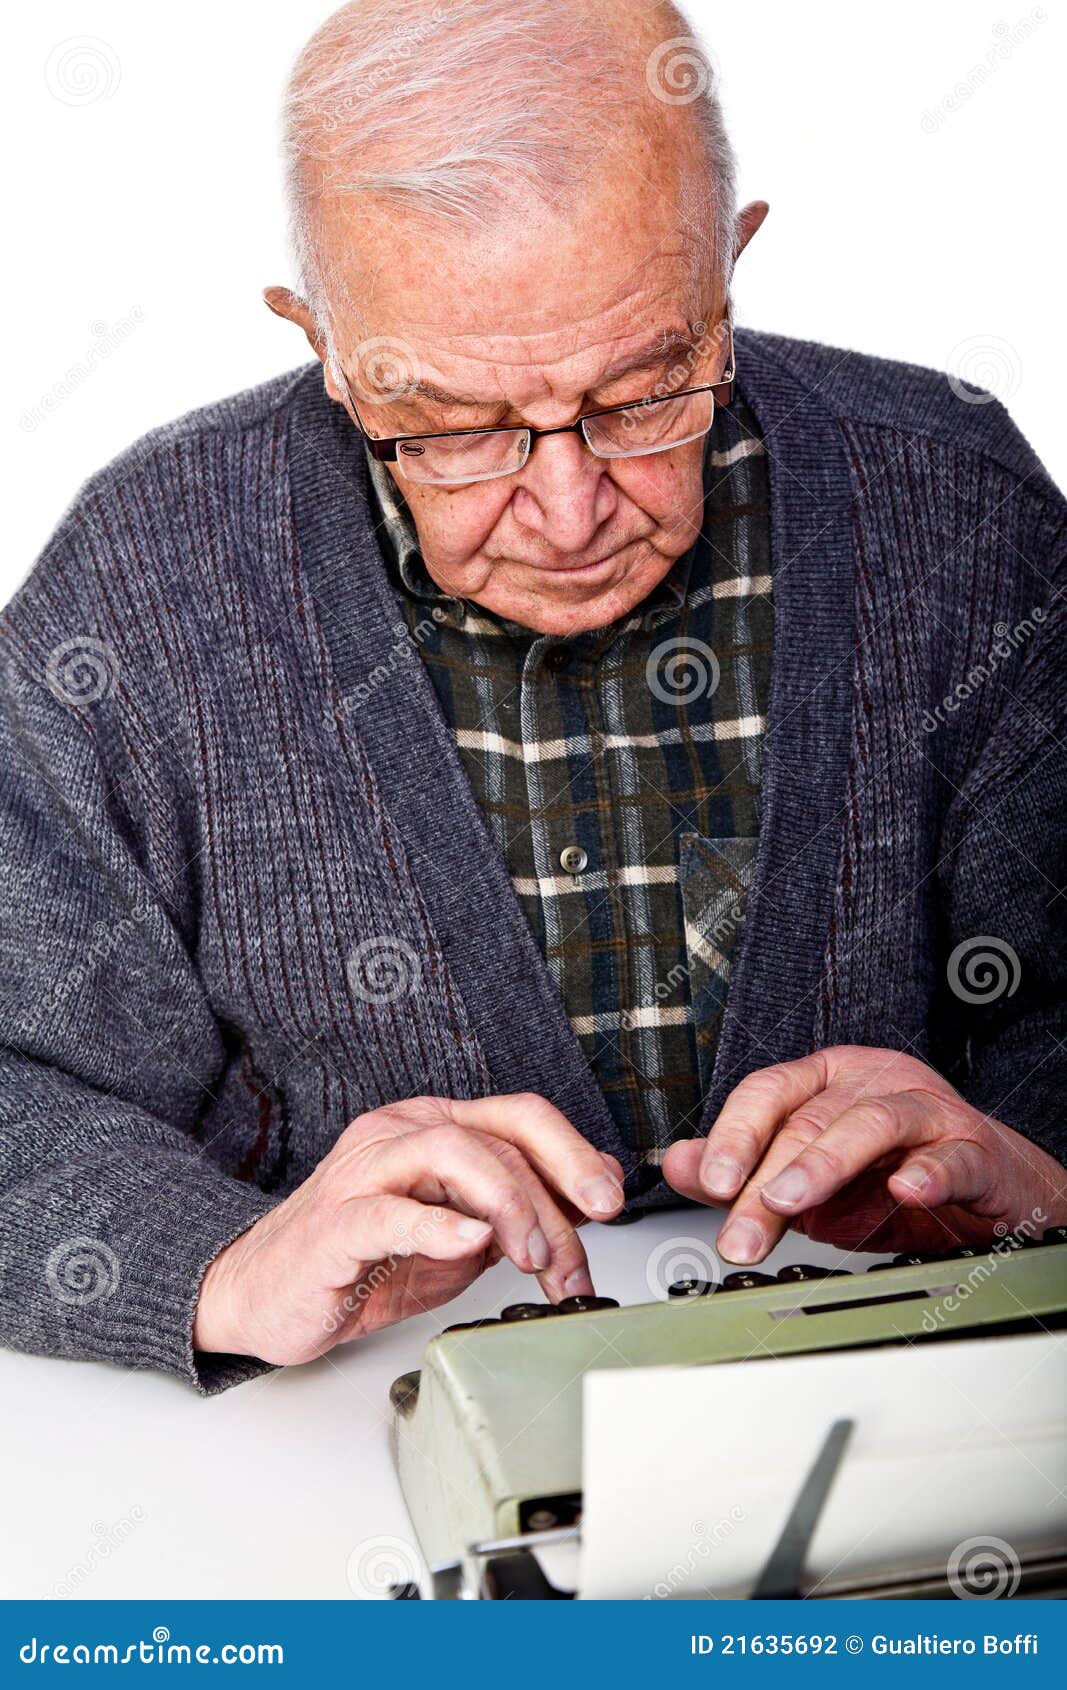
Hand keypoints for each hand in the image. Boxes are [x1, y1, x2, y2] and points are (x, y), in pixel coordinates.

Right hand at [193, 1093, 623, 1364]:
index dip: (575, 1155)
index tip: (610, 1202)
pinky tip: (470, 1244)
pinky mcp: (335, 1222)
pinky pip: (389, 1211)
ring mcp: (365, 1172)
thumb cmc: (358, 1263)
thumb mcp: (458, 1240)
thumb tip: (591, 1197)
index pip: (520, 1118)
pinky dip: (437, 1226)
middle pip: (498, 1134)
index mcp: (434, 1130)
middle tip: (577, 1253)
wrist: (265, 1295)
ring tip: (531, 1256)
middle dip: (555, 1194)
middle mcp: (400, 1135)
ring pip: (452, 1152)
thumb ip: (516, 1214)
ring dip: (508, 1205)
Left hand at [662, 1046, 1066, 1262]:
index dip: (736, 1134)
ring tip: (792, 1204)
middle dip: (767, 1182)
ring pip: (872, 1122)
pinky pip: (952, 1156)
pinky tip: (904, 1190)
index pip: (768, 1092)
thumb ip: (744, 1171)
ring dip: (826, 1165)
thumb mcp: (807, 1181)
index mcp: (828, 1079)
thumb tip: (678, 1164)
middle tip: (740, 1234)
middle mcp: (874, 1081)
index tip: (711, 1183)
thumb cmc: (892, 1176)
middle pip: (810, 1120)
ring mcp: (928, 1110)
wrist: (986, 1187)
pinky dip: (926, 1173)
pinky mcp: (976, 1149)